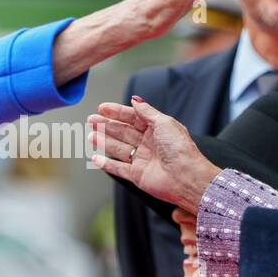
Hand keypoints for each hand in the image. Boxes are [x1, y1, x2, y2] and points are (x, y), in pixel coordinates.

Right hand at [89, 98, 222, 213]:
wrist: (186, 177)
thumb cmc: (180, 148)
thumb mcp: (164, 122)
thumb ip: (147, 112)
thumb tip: (135, 100)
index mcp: (157, 130)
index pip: (133, 118)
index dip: (117, 112)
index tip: (102, 108)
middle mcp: (149, 144)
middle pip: (123, 132)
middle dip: (107, 126)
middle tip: (91, 120)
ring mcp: (142, 160)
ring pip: (118, 149)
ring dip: (104, 142)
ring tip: (91, 136)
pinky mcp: (138, 176)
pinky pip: (119, 169)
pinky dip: (107, 164)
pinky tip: (96, 158)